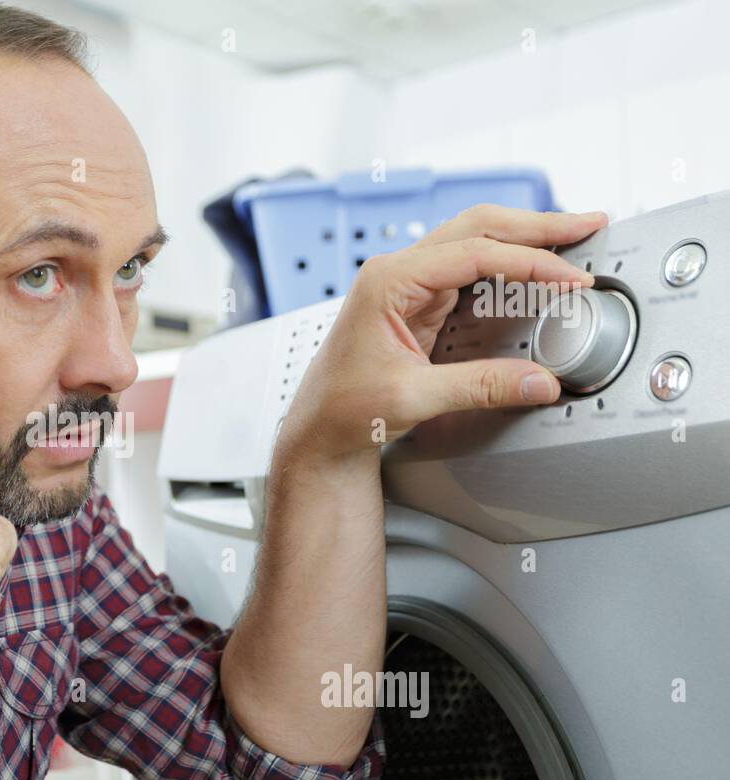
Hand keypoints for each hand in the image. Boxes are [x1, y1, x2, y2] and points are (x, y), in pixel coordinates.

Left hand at [280, 205, 607, 462]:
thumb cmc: (344, 410)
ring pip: (474, 242)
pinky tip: (535, 267)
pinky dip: (507, 265)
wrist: (318, 429)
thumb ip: (481, 387)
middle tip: (586, 224)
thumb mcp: (414, 399)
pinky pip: (469, 270)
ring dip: (524, 238)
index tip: (569, 278)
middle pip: (476, 228)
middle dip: (535, 225)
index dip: (529, 262)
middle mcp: (396, 273)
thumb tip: (541, 381)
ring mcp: (406, 284)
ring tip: (572, 237)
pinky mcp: (416, 302)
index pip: (473, 253)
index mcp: (388, 281)